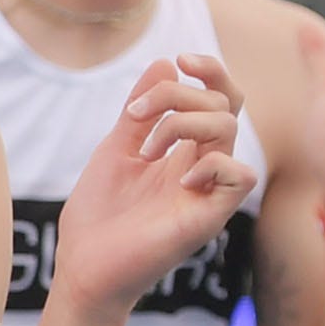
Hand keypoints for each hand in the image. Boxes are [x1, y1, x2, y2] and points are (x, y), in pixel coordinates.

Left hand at [49, 53, 258, 317]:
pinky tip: (180, 178)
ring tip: (147, 149)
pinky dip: (212, 163)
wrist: (84, 266)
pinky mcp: (209, 217)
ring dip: (182, 123)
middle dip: (178, 95)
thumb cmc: (99, 215)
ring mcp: (208, 190)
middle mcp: (202, 166)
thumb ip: (140, 110)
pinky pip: (240, 175)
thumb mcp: (117, 149)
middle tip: (136, 113)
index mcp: (184, 150)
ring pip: (228, 129)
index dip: (211, 71)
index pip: (219, 99)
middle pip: (224, 105)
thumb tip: (165, 63)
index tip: (180, 59)